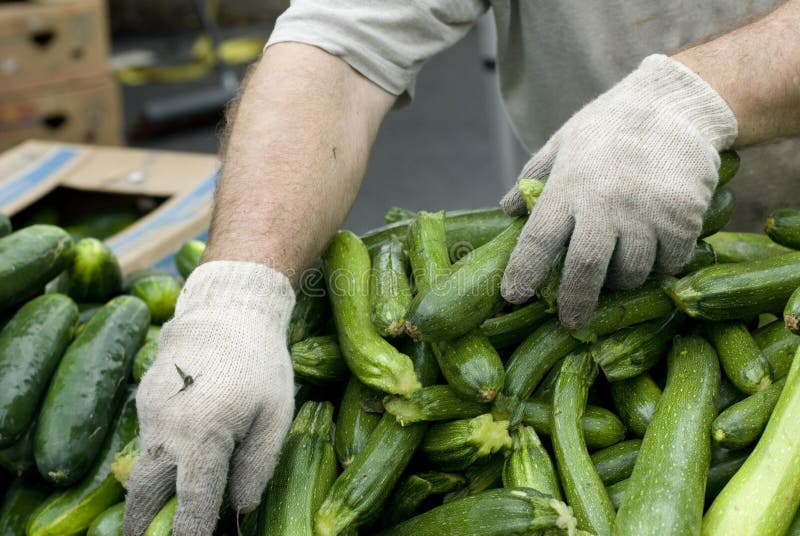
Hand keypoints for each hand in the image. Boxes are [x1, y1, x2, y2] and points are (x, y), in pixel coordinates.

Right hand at [123, 262, 294, 535]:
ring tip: (159, 514)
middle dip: (144, 524)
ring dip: (147, 493)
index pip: (191, 503)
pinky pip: (144, 442)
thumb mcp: (275, 415)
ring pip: (140, 468)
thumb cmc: (261, 363)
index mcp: (204, 435)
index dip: (190, 533)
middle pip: (144, 494)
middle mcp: (166, 430)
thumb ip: (257, 466)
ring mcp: (148, 413)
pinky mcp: (142, 400)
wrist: (226, 309)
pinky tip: (173, 462)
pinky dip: (154, 460)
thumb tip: (239, 510)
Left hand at [500, 54, 736, 328]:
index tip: (513, 297)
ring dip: (623, 280)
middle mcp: (604, 206)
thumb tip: (506, 210)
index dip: (523, 274)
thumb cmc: (611, 124)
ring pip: (631, 273)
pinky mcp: (683, 219)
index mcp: (568, 188)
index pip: (537, 242)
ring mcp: (646, 215)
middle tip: (570, 323)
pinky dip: (661, 265)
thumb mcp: (562, 143)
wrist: (676, 104)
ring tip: (620, 269)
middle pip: (584, 272)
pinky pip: (669, 262)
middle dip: (575, 304)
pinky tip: (656, 252)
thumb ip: (533, 178)